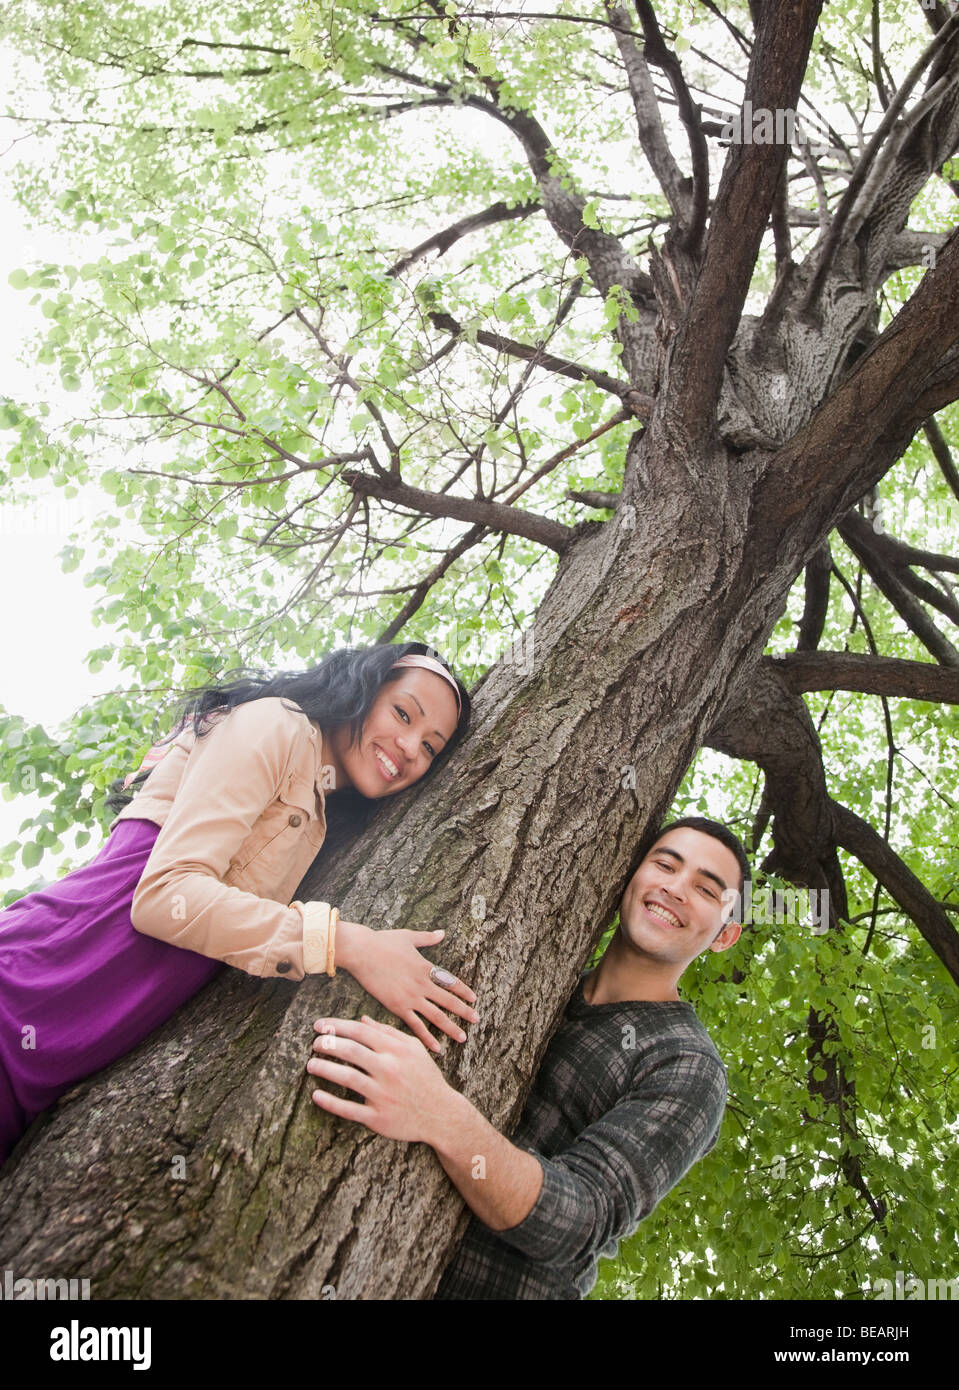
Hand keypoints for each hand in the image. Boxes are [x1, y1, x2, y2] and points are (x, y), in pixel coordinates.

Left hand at [307, 1015, 456, 1143]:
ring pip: (347, 1078)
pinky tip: (316, 1095)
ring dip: (324, 1069)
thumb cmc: (425, 1077)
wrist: (441, 1115)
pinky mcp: (378, 1118)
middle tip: (314, 1044)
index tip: (319, 1026)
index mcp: (397, 1051)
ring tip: (311, 1065)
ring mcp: (383, 1094)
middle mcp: (389, 1070)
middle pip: (351, 1051)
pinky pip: (348, 1109)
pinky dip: (330, 1102)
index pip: (360, 1032)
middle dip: (327, 1044)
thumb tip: (362, 1020)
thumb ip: (388, 1033)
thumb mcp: (413, 1050)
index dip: (337, 1026)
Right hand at [338, 924, 477, 1052]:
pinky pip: (416, 1025)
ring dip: (451, 1027)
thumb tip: (442, 932)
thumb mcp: (409, 937)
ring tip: (462, 1037)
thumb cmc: (383, 942)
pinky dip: (427, 1037)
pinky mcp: (397, 1007)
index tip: (474, 999)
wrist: (362, 952)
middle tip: (477, 1020)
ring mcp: (411, 997)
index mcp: (426, 967)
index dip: (463, 991)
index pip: (451, 982)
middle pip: (449, 1001)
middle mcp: (422, 984)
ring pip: (436, 1016)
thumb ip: (427, 938)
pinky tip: (436, 1047)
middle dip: (464, 1011)